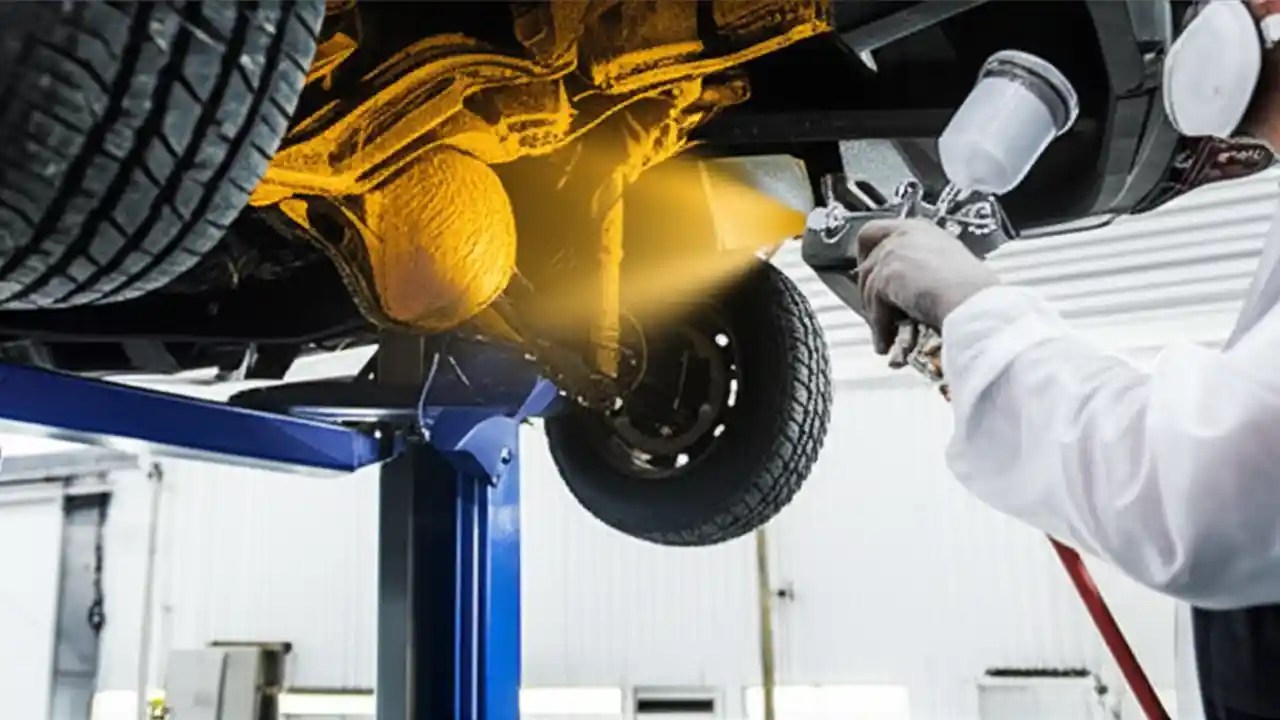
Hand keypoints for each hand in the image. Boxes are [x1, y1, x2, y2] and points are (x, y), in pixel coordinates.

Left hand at [855, 218, 998, 355]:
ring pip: (869, 287)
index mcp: (921, 229)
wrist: (976, 303)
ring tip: (886, 336)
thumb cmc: (975, 293)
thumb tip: (902, 293)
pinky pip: (875, 305)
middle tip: (874, 314)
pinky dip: (880, 327)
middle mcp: (906, 234)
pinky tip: (888, 343)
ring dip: (875, 315)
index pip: (875, 231)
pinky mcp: (888, 272)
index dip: (865, 255)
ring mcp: (895, 251)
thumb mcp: (946, 269)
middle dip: (867, 291)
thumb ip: (920, 272)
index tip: (866, 277)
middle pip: (867, 261)